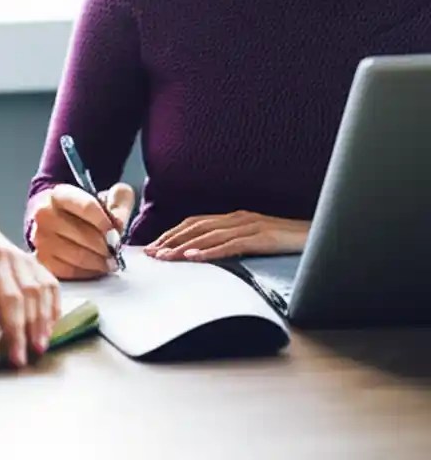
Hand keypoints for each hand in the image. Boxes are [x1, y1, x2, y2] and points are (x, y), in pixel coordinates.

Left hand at [0, 200, 60, 367]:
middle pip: (9, 293)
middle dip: (14, 329)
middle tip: (15, 361)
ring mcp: (15, 255)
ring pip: (33, 290)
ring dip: (37, 322)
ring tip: (36, 351)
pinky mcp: (30, 260)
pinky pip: (48, 283)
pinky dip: (52, 308)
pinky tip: (49, 331)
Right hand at [31, 183, 134, 279]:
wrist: (56, 220)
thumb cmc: (82, 210)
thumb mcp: (104, 197)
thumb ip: (118, 202)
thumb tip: (118, 223)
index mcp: (60, 194)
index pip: (88, 207)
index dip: (106, 222)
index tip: (117, 232)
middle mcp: (44, 214)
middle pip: (85, 235)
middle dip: (106, 246)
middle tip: (116, 251)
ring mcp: (40, 238)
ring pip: (78, 256)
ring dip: (99, 262)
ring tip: (109, 261)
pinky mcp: (41, 259)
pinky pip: (69, 271)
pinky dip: (87, 272)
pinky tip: (94, 267)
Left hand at [145, 211, 308, 261]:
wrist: (324, 234)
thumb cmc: (289, 241)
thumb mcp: (257, 240)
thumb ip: (234, 243)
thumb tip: (209, 255)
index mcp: (235, 217)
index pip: (195, 223)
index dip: (172, 233)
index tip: (153, 246)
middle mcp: (239, 218)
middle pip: (196, 227)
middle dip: (171, 240)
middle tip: (150, 254)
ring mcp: (251, 226)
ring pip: (209, 235)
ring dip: (183, 246)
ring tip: (165, 257)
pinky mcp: (263, 237)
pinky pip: (231, 244)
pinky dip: (210, 251)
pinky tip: (194, 257)